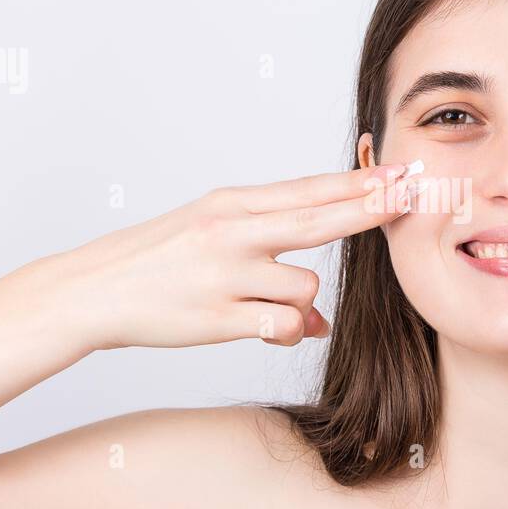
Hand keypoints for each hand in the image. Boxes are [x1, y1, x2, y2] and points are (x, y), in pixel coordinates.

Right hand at [55, 162, 421, 350]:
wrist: (95, 291)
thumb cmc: (158, 262)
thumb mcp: (211, 236)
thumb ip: (269, 260)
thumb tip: (319, 317)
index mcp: (232, 205)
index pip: (308, 190)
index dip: (358, 184)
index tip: (399, 175)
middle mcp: (232, 232)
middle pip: (319, 219)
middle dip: (371, 209)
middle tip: (412, 196)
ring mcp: (226, 274)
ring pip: (305, 288)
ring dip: (300, 304)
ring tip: (262, 305)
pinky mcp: (219, 317)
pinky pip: (282, 328)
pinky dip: (285, 333)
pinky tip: (264, 330)